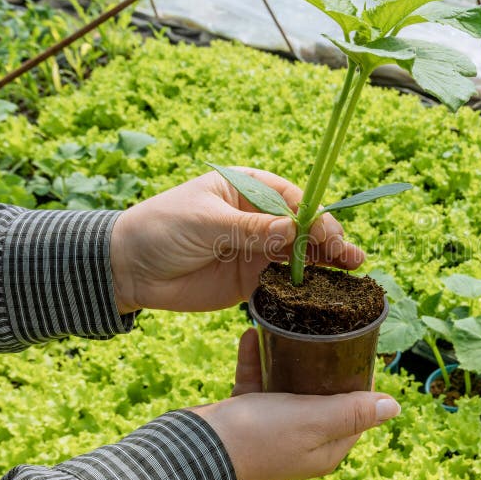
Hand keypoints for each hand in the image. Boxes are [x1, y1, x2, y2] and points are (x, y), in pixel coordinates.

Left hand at [110, 169, 365, 313]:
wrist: (127, 270)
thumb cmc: (160, 228)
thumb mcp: (206, 222)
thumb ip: (250, 229)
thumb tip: (293, 230)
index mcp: (247, 189)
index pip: (290, 199)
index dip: (313, 216)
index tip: (328, 233)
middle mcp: (257, 218)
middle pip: (301, 227)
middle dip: (327, 239)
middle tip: (351, 256)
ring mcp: (255, 249)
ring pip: (297, 254)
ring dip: (324, 262)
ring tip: (353, 271)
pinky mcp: (249, 279)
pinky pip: (282, 280)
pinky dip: (304, 285)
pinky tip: (325, 290)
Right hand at [192, 329, 400, 479]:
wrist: (194, 449)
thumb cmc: (258, 437)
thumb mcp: (313, 420)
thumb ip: (352, 412)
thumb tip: (395, 406)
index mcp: (326, 446)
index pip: (356, 410)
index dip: (360, 379)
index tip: (359, 345)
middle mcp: (303, 438)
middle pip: (323, 394)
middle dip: (324, 361)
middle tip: (326, 328)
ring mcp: (273, 427)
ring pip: (289, 384)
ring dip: (288, 355)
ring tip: (291, 324)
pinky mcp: (246, 415)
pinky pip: (258, 381)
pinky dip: (257, 359)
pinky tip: (253, 333)